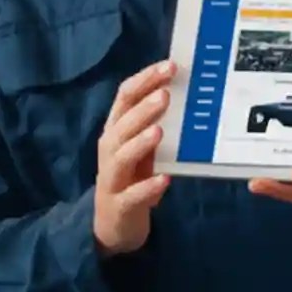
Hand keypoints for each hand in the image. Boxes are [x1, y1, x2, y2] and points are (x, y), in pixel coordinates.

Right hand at [93, 60, 174, 256]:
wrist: (112, 224)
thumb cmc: (132, 176)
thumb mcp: (141, 146)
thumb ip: (155, 121)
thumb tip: (181, 88)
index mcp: (116, 129)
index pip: (125, 96)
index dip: (145, 79)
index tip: (170, 66)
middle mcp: (110, 149)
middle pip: (122, 124)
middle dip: (143, 108)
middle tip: (166, 94)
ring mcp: (112, 177)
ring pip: (121, 156)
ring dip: (140, 142)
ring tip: (159, 131)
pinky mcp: (119, 205)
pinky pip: (132, 195)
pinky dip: (147, 187)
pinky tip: (163, 179)